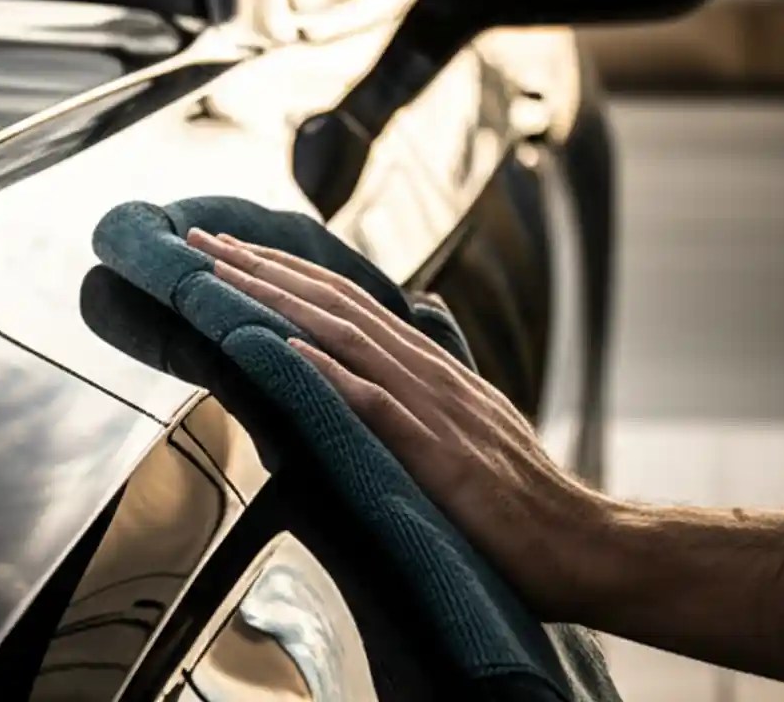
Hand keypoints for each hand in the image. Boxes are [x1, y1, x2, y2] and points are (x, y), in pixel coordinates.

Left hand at [186, 228, 615, 620]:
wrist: (579, 543)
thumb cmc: (521, 494)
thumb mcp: (476, 418)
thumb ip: (442, 370)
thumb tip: (419, 316)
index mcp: (432, 367)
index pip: (349, 302)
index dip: (290, 271)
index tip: (236, 250)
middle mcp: (428, 372)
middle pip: (335, 304)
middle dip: (264, 268)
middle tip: (203, 240)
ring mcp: (433, 407)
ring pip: (345, 336)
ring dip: (278, 299)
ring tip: (223, 273)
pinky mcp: (436, 452)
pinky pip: (373, 402)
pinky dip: (326, 370)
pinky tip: (283, 347)